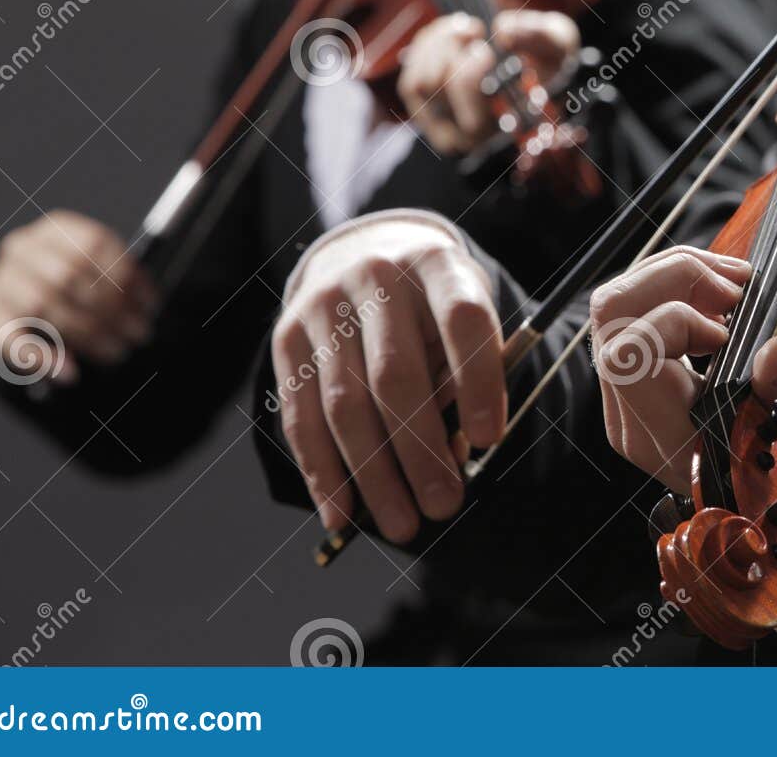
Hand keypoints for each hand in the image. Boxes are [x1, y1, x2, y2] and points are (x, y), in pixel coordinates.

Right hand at [0, 210, 155, 383]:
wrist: (23, 285)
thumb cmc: (72, 279)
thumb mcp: (99, 268)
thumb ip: (123, 279)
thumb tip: (148, 304)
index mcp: (57, 229)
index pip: (94, 242)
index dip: (126, 277)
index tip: (150, 306)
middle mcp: (24, 247)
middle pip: (67, 276)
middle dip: (110, 311)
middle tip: (139, 335)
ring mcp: (3, 278)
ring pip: (41, 303)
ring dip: (85, 334)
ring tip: (116, 351)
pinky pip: (11, 336)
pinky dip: (41, 356)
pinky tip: (68, 370)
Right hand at [270, 217, 506, 541]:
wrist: (366, 252)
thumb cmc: (434, 305)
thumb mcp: (462, 318)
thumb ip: (464, 376)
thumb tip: (454, 456)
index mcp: (437, 265)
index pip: (462, 320)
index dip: (478, 381)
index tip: (489, 439)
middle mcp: (376, 276)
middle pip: (395, 376)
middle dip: (421, 452)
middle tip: (445, 506)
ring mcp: (323, 306)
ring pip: (344, 404)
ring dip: (374, 475)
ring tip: (402, 524)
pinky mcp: (287, 337)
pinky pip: (301, 416)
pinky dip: (322, 473)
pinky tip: (342, 514)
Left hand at [397, 9, 579, 154]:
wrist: (536, 75)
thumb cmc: (550, 64)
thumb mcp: (561, 44)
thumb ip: (540, 35)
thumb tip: (503, 30)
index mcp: (507, 138)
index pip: (473, 124)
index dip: (469, 79)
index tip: (486, 49)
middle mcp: (470, 140)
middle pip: (436, 92)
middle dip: (450, 47)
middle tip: (475, 29)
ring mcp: (443, 125)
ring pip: (417, 83)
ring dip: (435, 43)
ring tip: (465, 27)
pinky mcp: (427, 108)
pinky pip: (410, 78)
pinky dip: (426, 46)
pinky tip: (450, 32)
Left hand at [590, 247, 776, 601]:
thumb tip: (769, 352)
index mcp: (670, 442)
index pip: (630, 359)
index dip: (677, 322)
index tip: (732, 330)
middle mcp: (635, 418)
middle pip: (613, 318)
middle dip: (673, 278)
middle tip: (737, 287)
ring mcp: (632, 396)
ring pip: (617, 305)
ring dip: (675, 274)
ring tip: (735, 284)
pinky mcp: (643, 376)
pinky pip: (634, 311)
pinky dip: (676, 284)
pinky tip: (722, 295)